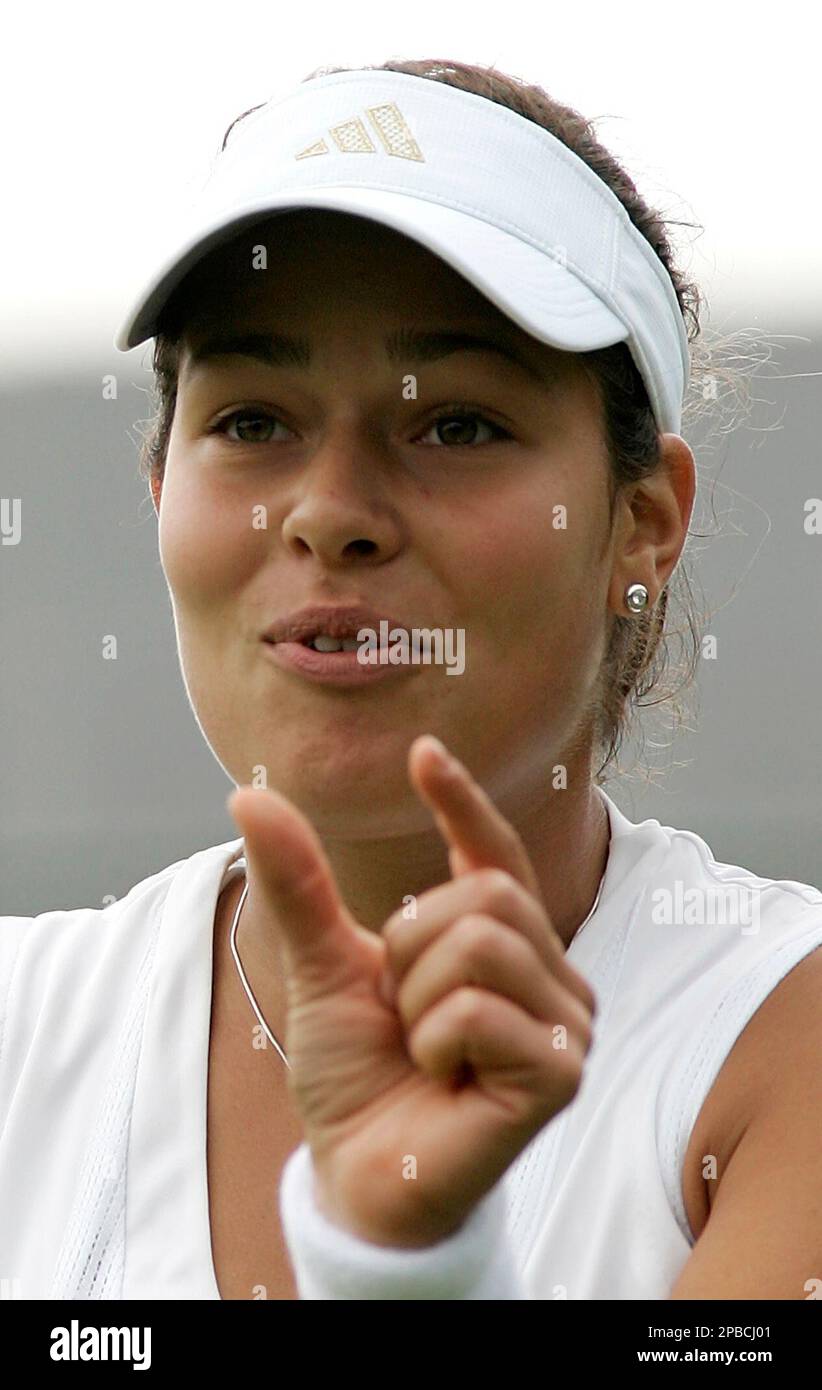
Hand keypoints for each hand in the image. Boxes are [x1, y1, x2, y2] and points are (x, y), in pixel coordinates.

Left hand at [227, 735, 596, 1248]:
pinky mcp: (561, 1071)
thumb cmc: (357, 1075)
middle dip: (411, 946)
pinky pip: (478, 1009)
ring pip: (481, 942)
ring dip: (417, 998)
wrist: (358, 1173)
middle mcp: (550, 974)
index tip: (423, 753)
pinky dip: (432, 1044)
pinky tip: (441, 1081)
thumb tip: (250, 794)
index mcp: (502, 943)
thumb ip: (300, 884)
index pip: (495, 852)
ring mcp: (566, 1023)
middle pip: (487, 893)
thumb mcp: (323, 966)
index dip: (463, 800)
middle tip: (401, 1010)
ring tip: (421, 1048)